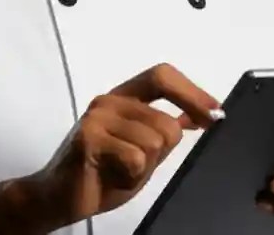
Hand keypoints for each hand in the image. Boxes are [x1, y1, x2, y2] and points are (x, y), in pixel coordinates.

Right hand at [0, 63, 219, 234]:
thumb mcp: (142, 153)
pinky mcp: (89, 137)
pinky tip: (110, 176)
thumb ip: (163, 132)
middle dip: (163, 152)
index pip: (162, 76)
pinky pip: (135, 157)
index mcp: (124, 98)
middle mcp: (110, 100)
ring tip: (119, 171)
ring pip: (155, 141)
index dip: (192, 92)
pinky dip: (130, 176)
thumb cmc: (101, 175)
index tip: (216, 113)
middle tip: (136, 165)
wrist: (57, 198)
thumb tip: (198, 115)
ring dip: (144, 168)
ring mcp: (97, 116)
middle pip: (167, 122)